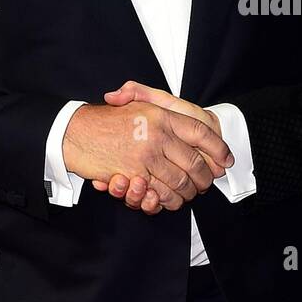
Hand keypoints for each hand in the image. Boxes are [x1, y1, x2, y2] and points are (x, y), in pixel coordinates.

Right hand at [91, 80, 224, 212]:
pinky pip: (161, 192)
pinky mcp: (134, 174)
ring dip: (188, 191)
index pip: (201, 133)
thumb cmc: (108, 119)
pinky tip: (172, 199)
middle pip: (195, 162)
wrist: (75, 131)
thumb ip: (162, 101)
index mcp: (163, 115)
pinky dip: (169, 200)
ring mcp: (147, 155)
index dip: (218, 148)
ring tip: (190, 193)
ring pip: (181, 181)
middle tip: (207, 182)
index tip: (227, 159)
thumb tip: (194, 122)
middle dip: (205, 177)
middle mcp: (159, 134)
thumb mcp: (137, 101)